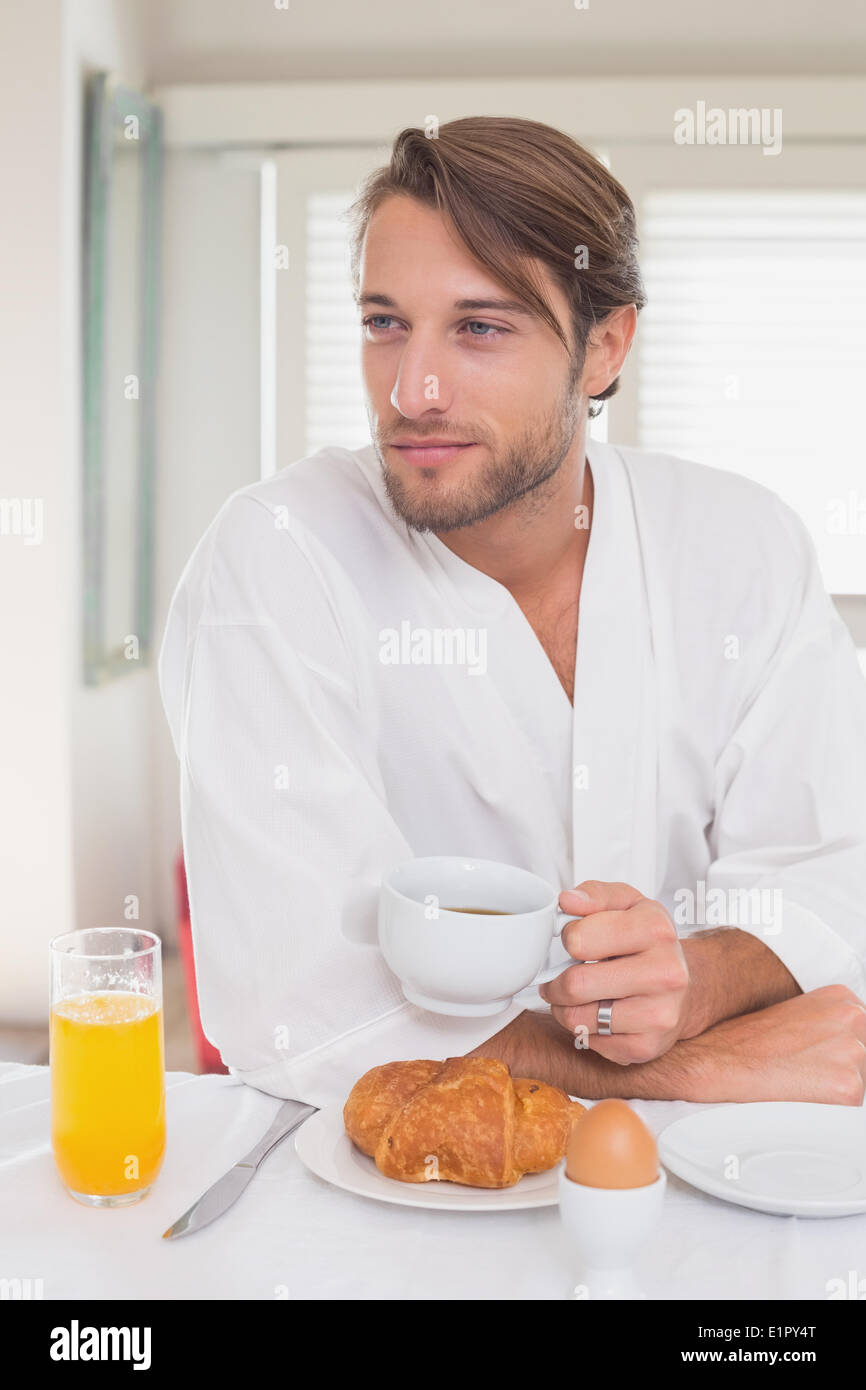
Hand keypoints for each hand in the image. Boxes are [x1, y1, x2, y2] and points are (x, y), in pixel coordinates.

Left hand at [538, 880, 689, 1063]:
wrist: (685, 984)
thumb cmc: (647, 941)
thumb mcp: (627, 904)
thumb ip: (595, 895)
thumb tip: (567, 901)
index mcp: (656, 929)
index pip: (578, 939)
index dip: (568, 939)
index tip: (575, 942)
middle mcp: (665, 973)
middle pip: (575, 984)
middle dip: (556, 980)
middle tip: (560, 976)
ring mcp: (659, 1014)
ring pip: (577, 1017)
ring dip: (565, 1007)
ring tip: (577, 996)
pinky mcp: (647, 1047)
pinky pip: (590, 1041)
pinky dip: (584, 1029)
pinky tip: (597, 1014)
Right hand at [682, 985, 865, 1104]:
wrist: (717, 1060)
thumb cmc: (747, 1042)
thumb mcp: (796, 1017)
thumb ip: (827, 1027)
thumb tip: (837, 1050)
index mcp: (841, 997)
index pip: (863, 1036)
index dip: (837, 1053)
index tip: (814, 1059)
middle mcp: (854, 1016)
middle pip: (865, 1058)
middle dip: (842, 1068)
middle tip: (803, 1070)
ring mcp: (853, 1050)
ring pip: (862, 1081)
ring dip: (836, 1088)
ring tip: (798, 1081)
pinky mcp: (848, 1085)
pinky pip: (854, 1108)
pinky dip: (829, 1108)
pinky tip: (799, 1095)